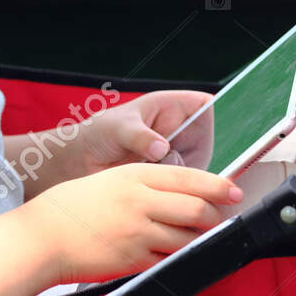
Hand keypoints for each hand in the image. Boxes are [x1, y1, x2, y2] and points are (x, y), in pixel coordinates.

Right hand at [35, 162, 242, 284]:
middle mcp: (140, 201)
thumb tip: (179, 193)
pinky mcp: (132, 259)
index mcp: (134, 175)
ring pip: (187, 237)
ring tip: (203, 238)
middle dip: (216, 216)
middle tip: (222, 219)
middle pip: (196, 208)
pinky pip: (167, 259)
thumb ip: (143, 185)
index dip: (217, 185)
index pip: (188, 177)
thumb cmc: (71, 207)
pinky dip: (177, 258)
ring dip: (200, 239)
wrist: (41, 237)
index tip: (233, 190)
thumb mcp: (110, 180)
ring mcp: (138, 231)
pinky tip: (179, 256)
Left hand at [69, 90, 211, 177]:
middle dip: (196, 155)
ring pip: (199, 168)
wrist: (81, 163)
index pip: (206, 105)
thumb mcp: (117, 128)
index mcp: (173, 107)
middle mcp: (181, 131)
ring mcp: (179, 156)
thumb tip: (162, 148)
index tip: (202, 135)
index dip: (214, 116)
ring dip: (181, 176)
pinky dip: (175, 190)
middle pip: (211, 141)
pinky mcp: (173, 180)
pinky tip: (154, 186)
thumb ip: (139, 136)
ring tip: (151, 173)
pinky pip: (186, 187)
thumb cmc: (99, 133)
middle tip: (171, 164)